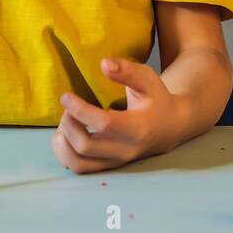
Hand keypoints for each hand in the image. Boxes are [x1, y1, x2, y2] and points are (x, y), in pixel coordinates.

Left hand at [51, 58, 186, 173]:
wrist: (169, 127)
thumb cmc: (156, 99)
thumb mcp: (148, 80)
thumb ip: (127, 71)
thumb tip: (104, 64)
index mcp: (138, 128)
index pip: (103, 124)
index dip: (80, 110)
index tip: (66, 96)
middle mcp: (126, 150)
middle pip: (85, 146)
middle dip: (68, 124)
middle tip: (68, 108)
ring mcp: (116, 162)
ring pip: (78, 163)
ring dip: (63, 142)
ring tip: (66, 122)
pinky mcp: (108, 167)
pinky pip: (79, 168)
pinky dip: (65, 153)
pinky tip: (67, 135)